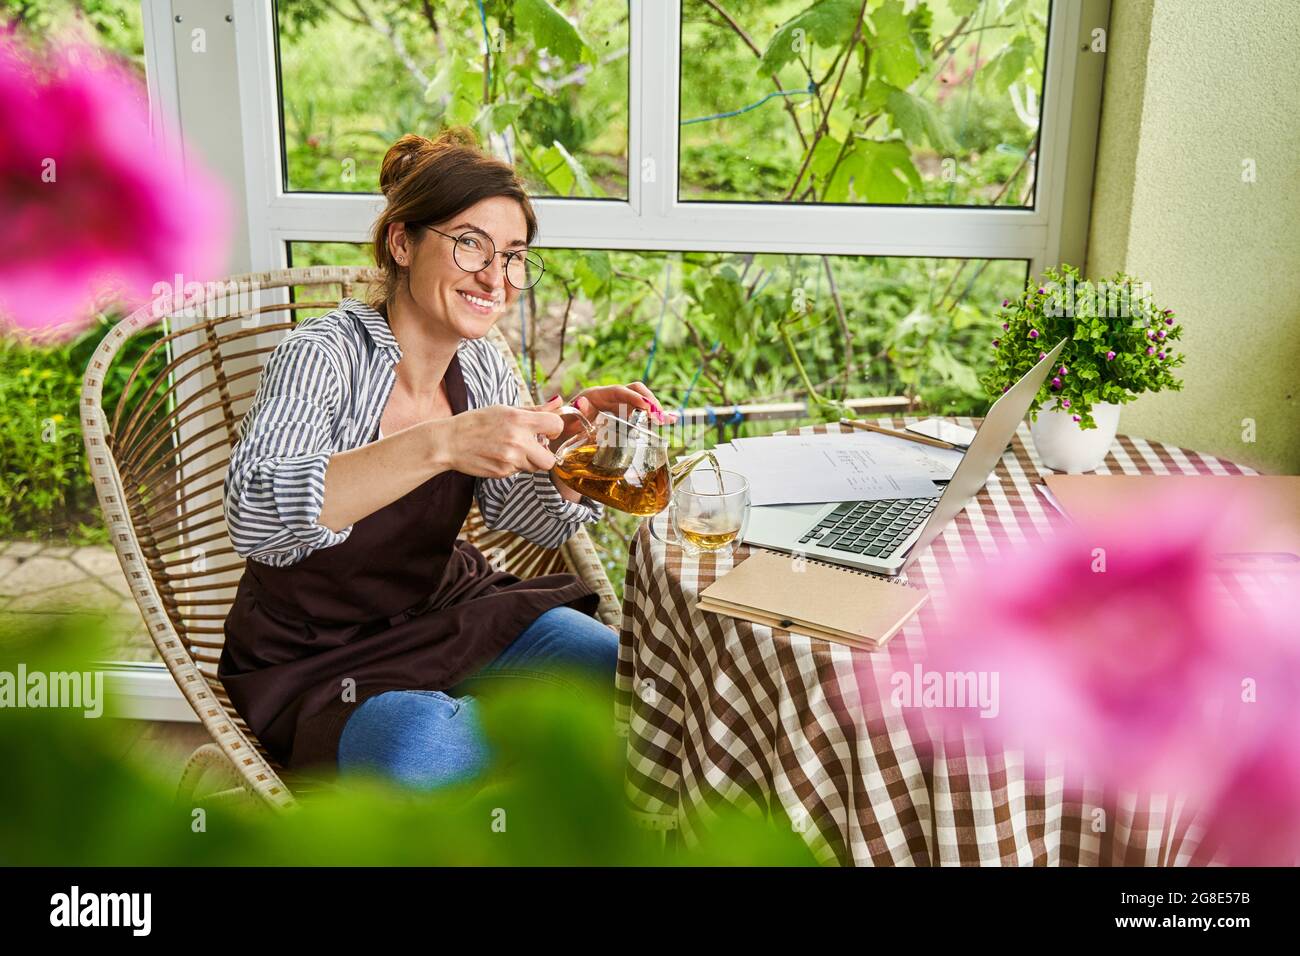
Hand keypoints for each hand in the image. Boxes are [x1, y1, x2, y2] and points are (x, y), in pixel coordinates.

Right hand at [437, 399, 563, 477]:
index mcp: (519, 419)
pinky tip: (499, 456)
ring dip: (528, 461)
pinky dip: (513, 465)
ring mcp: (510, 459)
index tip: (547, 431)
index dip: (554, 429)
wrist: (449, 441)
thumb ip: (535, 409)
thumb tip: (560, 401)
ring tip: (511, 449)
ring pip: (534, 467)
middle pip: (550, 459)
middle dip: (545, 455)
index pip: (556, 426)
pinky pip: (518, 472)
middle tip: (533, 447)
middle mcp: (517, 440)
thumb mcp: (505, 409)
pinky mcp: (502, 472)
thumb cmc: (478, 422)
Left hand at [566, 381, 678, 427]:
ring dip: (655, 410)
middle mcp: (609, 399)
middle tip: (659, 417)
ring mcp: (617, 408)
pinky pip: (641, 415)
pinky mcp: (623, 419)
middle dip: (649, 401)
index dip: (633, 398)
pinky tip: (672, 420)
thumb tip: (581, 402)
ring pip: (641, 402)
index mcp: (594, 396)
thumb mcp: (560, 422)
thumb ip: (569, 414)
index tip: (646, 407)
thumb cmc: (558, 431)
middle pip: (635, 391)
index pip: (618, 392)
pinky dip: (655, 417)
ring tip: (668, 420)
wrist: (558, 443)